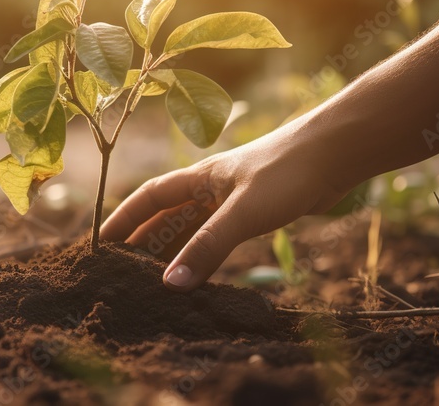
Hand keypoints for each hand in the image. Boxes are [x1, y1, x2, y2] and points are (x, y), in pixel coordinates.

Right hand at [100, 127, 347, 290]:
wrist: (336, 153)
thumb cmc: (287, 171)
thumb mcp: (242, 213)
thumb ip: (207, 247)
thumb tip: (171, 285)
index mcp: (199, 177)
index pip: (149, 197)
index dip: (123, 218)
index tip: (102, 243)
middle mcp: (210, 186)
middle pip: (167, 215)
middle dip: (143, 240)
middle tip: (122, 272)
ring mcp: (233, 198)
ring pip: (193, 227)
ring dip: (174, 250)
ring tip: (154, 280)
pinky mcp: (256, 210)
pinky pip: (219, 235)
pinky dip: (204, 253)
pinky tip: (201, 272)